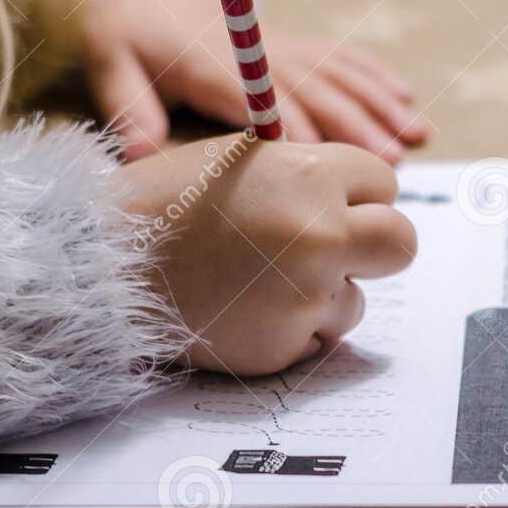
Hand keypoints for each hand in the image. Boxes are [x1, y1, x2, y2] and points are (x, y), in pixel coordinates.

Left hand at [81, 0, 428, 163]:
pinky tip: (408, 100)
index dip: (286, 121)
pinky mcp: (296, 45)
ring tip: (415, 137)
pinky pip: (343, 59)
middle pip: (312, 89)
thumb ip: (129, 108)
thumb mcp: (110, 66)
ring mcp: (283, 46)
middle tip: (388, 163)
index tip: (316, 155)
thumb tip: (138, 152)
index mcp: (211, 61)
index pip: (255, 93)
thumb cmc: (129, 39)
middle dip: (353, 125)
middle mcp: (257, 50)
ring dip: (378, 106)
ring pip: (339, 76)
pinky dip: (376, 78)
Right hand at [124, 136, 416, 375]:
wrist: (106, 267)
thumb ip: (307, 175)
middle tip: (337, 250)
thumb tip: (361, 196)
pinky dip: (288, 328)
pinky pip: (314, 338)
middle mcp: (321, 235)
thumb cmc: (167, 204)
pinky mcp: (285, 345)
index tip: (329, 202)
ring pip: (356, 300)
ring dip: (322, 294)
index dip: (356, 194)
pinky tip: (242, 308)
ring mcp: (306, 296)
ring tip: (257, 279)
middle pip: (401, 243)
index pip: (384, 183)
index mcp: (311, 175)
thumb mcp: (241, 162)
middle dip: (376, 246)